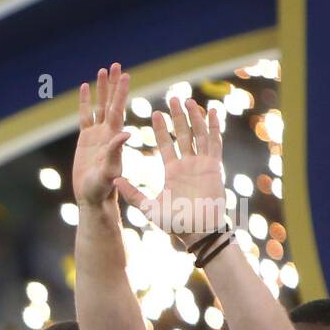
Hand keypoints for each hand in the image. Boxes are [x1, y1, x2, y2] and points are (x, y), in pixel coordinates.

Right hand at [72, 63, 131, 205]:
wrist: (93, 198)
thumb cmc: (103, 189)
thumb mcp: (110, 171)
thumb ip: (116, 152)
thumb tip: (126, 133)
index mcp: (114, 138)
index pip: (117, 109)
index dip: (120, 92)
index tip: (125, 75)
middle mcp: (108, 132)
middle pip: (111, 103)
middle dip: (113, 85)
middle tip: (116, 65)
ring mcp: (97, 135)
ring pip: (99, 106)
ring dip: (101, 89)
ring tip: (103, 70)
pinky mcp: (85, 140)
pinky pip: (85, 116)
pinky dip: (86, 102)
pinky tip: (85, 88)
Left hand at [114, 96, 224, 244]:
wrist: (197, 231)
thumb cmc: (174, 223)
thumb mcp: (148, 207)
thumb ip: (132, 193)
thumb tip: (115, 181)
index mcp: (172, 171)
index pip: (166, 144)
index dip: (161, 129)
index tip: (156, 113)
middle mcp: (188, 164)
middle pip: (182, 135)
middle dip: (177, 117)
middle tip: (173, 98)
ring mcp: (202, 164)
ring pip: (198, 135)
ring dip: (194, 117)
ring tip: (187, 101)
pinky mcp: (214, 167)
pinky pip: (214, 143)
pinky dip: (213, 127)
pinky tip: (211, 112)